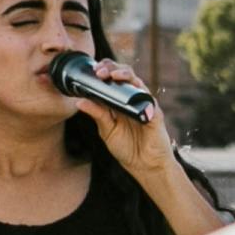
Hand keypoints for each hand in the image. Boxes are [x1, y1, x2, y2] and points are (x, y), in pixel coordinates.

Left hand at [77, 59, 174, 179]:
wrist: (145, 166)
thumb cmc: (127, 148)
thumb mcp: (107, 130)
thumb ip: (97, 114)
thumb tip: (79, 101)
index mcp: (120, 101)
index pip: (112, 79)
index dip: (103, 71)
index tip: (92, 71)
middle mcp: (133, 99)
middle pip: (125, 75)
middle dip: (112, 68)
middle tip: (99, 72)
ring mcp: (144, 105)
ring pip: (137, 82)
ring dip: (125, 76)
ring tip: (113, 76)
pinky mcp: (155, 114)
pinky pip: (149, 101)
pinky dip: (141, 97)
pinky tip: (133, 95)